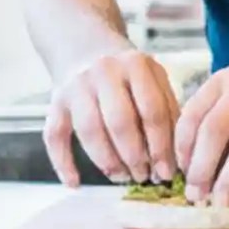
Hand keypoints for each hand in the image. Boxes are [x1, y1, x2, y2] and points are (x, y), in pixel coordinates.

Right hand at [43, 48, 180, 186]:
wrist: (86, 46)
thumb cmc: (127, 72)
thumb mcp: (153, 78)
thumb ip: (166, 111)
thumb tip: (173, 160)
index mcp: (136, 65)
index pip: (152, 111)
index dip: (161, 147)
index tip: (167, 172)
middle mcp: (104, 71)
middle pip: (121, 122)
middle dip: (135, 157)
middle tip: (144, 176)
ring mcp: (77, 86)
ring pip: (90, 131)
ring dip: (108, 161)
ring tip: (122, 177)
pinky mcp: (55, 101)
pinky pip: (55, 136)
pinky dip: (62, 163)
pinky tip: (75, 183)